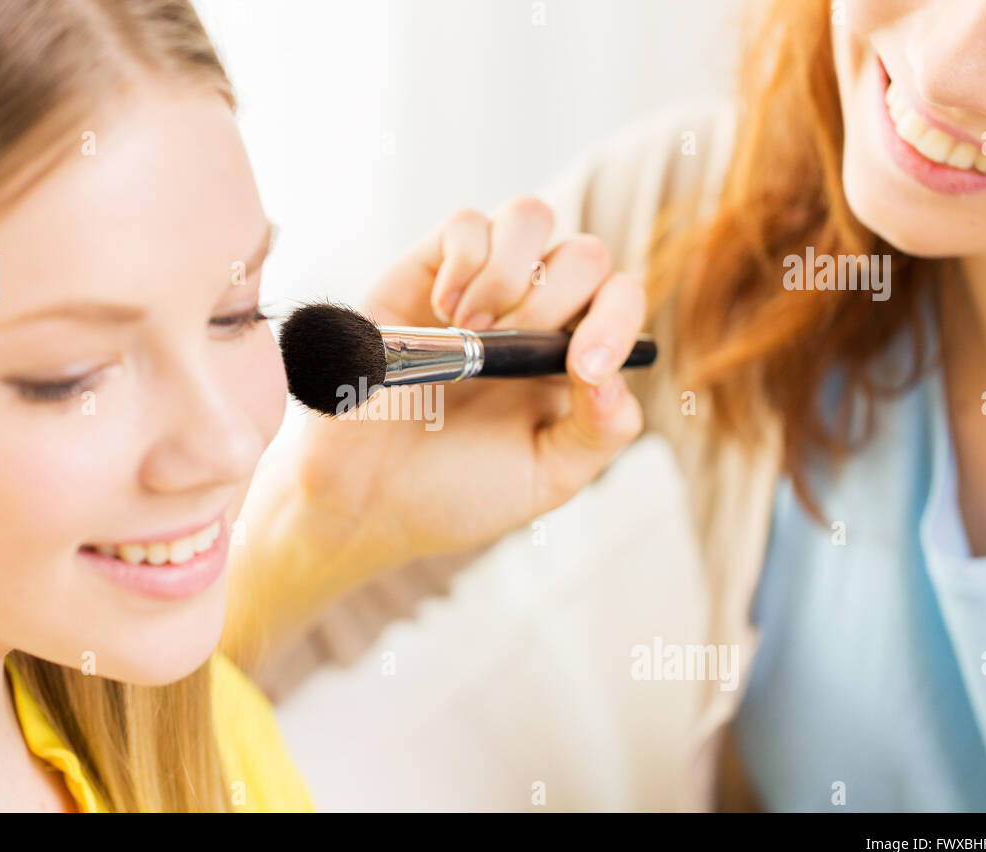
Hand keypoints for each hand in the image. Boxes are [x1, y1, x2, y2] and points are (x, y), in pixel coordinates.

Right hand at [290, 194, 645, 569]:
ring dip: (509, 275)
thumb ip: (598, 432)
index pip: (621, 301)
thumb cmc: (455, 491)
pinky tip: (442, 314)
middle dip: (551, 304)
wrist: (364, 497)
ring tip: (470, 331)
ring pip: (531, 218)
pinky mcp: (427, 272)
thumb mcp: (544, 479)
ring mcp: (481, 288)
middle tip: (501, 355)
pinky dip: (463, 262)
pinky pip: (466, 223)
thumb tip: (613, 375)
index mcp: (572, 359)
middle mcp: (535, 315)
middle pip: (585, 254)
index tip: (584, 367)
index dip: (617, 321)